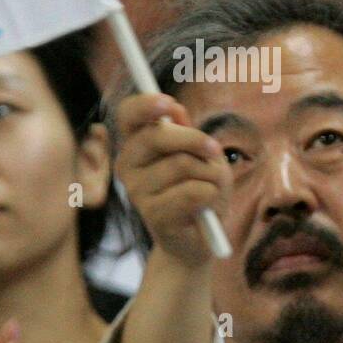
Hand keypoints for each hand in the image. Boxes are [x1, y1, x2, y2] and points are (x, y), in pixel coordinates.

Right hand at [115, 94, 230, 267]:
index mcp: (136, 144)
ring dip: (210, 175)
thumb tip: (175, 110)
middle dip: (194, 139)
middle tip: (215, 150)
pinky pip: (193, 192)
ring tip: (210, 190)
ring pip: (182, 164)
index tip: (168, 102)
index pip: (128, 115)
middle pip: (156, 136)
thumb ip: (187, 132)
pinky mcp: (152, 215)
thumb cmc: (202, 191)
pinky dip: (212, 196)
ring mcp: (137, 192)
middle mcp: (128, 165)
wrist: (201, 239)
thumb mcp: (203, 156)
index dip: (145, 105)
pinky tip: (206, 209)